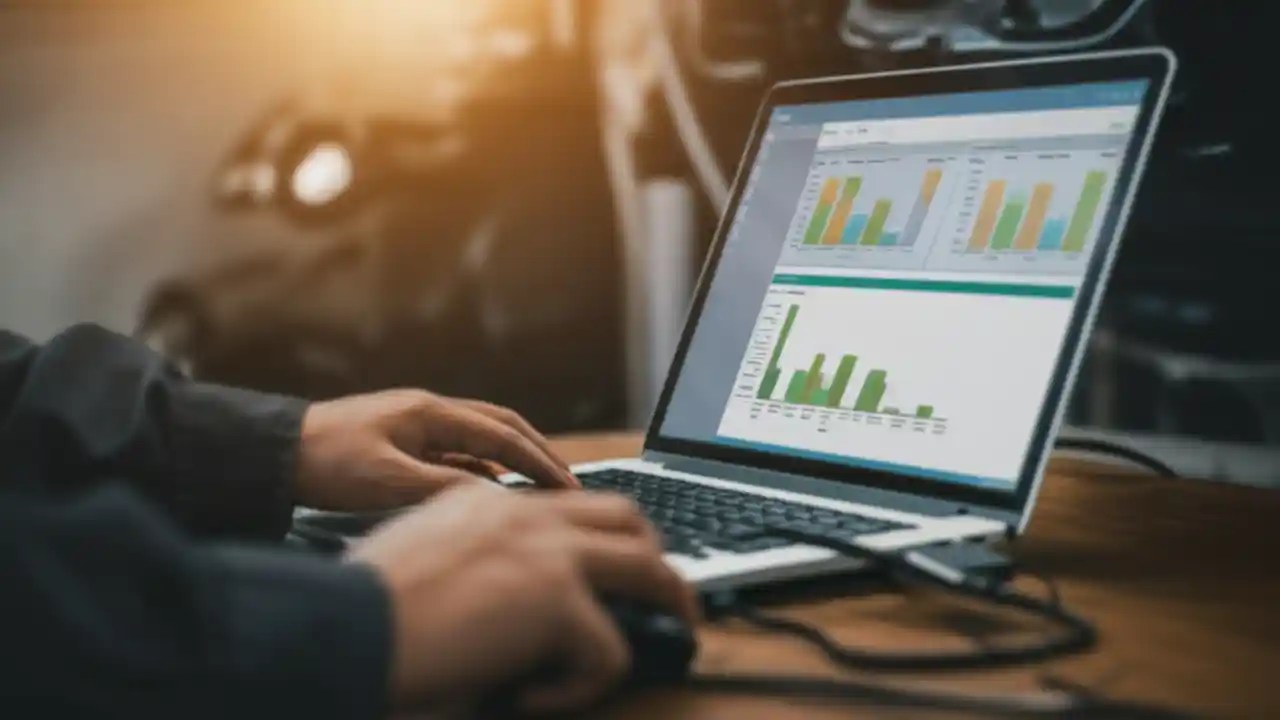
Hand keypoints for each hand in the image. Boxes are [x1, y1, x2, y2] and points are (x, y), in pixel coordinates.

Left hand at [295, 389, 577, 510]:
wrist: (273, 453)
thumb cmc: (327, 464)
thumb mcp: (389, 482)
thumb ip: (445, 490)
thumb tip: (496, 503)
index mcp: (432, 413)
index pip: (504, 436)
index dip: (541, 462)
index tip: (571, 490)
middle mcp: (430, 413)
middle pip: (501, 428)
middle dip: (538, 455)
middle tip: (569, 485)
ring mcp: (416, 427)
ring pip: (479, 442)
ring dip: (512, 464)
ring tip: (539, 493)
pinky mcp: (402, 445)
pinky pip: (455, 456)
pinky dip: (481, 473)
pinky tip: (489, 496)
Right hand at [348, 484, 698, 713]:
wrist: (343, 628)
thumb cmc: (363, 613)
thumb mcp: (421, 563)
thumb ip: (473, 565)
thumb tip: (508, 607)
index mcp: (488, 503)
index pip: (569, 507)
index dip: (600, 540)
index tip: (612, 569)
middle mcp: (525, 514)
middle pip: (626, 516)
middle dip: (656, 556)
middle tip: (667, 592)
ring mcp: (548, 550)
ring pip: (648, 567)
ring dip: (670, 602)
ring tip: (674, 633)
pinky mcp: (559, 597)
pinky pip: (610, 649)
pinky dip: (582, 685)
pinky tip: (532, 694)